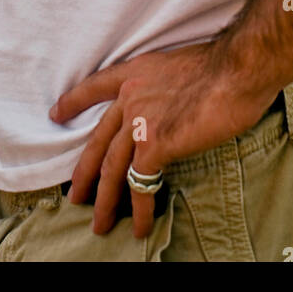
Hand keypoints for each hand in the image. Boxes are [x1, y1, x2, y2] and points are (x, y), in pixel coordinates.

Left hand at [49, 37, 278, 239]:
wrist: (236, 70)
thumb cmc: (224, 65)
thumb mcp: (181, 65)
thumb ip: (167, 86)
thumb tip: (173, 106)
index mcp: (136, 73)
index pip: (95, 87)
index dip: (74, 102)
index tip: (56, 114)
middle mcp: (131, 96)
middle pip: (98, 141)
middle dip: (83, 173)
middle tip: (75, 195)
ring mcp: (139, 122)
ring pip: (111, 169)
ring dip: (104, 201)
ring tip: (99, 224)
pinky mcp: (154, 145)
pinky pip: (140, 184)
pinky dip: (139, 209)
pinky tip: (139, 225)